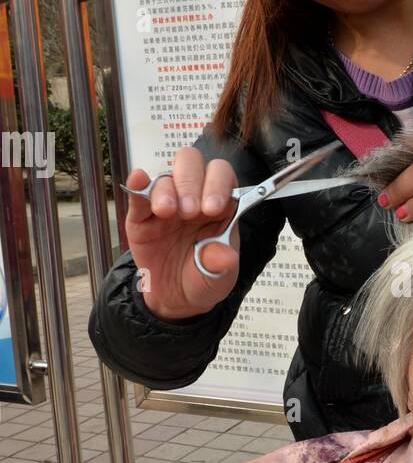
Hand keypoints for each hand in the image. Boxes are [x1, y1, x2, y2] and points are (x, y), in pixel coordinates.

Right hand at [122, 145, 239, 319]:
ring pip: (165, 176)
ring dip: (166, 190)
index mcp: (220, 205)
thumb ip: (221, 265)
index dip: (218, 184)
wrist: (176, 298)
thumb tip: (224, 257)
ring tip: (167, 212)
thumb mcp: (219, 277)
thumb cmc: (203, 277)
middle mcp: (194, 196)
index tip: (213, 207)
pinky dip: (137, 184)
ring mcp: (167, 202)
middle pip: (192, 164)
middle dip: (191, 182)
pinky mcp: (141, 215)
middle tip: (190, 211)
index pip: (222, 176)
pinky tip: (138, 180)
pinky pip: (138, 193)